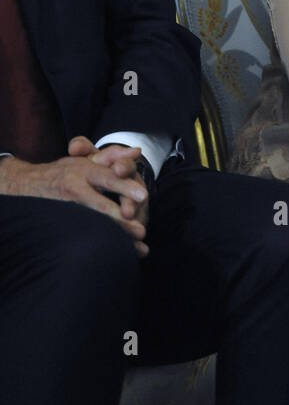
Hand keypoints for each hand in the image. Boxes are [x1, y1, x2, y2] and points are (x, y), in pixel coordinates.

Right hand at [0, 143, 149, 256]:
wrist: (27, 185)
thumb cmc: (65, 171)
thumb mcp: (86, 159)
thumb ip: (113, 155)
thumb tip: (138, 152)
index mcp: (84, 170)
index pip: (108, 177)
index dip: (125, 187)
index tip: (144, 197)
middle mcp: (74, 188)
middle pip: (100, 205)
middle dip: (120, 219)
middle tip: (141, 230)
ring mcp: (67, 208)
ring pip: (93, 223)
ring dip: (114, 236)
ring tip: (135, 246)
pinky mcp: (61, 223)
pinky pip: (83, 233)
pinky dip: (100, 243)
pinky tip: (116, 252)